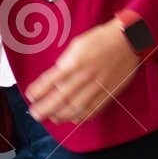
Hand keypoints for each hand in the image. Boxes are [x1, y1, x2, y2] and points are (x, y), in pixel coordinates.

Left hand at [21, 19, 141, 124]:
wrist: (127, 40)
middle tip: (35, 114)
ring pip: (77, 106)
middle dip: (46, 108)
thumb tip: (55, 79)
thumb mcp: (76, 45)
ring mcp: (99, 86)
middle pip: (62, 97)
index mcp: (75, 62)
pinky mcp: (110, 92)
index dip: (39, 90)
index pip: (51, 80)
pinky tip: (73, 119)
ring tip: (51, 118)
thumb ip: (65, 63)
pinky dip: (82, 116)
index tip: (30, 96)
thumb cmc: (100, 39)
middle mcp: (85, 76)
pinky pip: (94, 108)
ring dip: (62, 115)